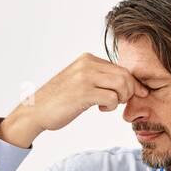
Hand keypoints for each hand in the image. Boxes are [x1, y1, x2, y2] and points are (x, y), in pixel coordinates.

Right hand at [0, 53, 147, 147]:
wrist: (35, 110)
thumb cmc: (58, 100)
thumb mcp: (78, 81)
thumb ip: (97, 78)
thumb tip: (123, 82)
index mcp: (87, 59)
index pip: (120, 67)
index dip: (131, 82)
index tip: (135, 94)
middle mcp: (87, 65)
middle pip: (125, 74)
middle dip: (130, 91)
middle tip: (121, 102)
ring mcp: (85, 78)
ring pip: (122, 84)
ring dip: (122, 98)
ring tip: (110, 105)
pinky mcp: (84, 93)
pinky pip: (112, 98)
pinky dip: (112, 107)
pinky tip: (101, 109)